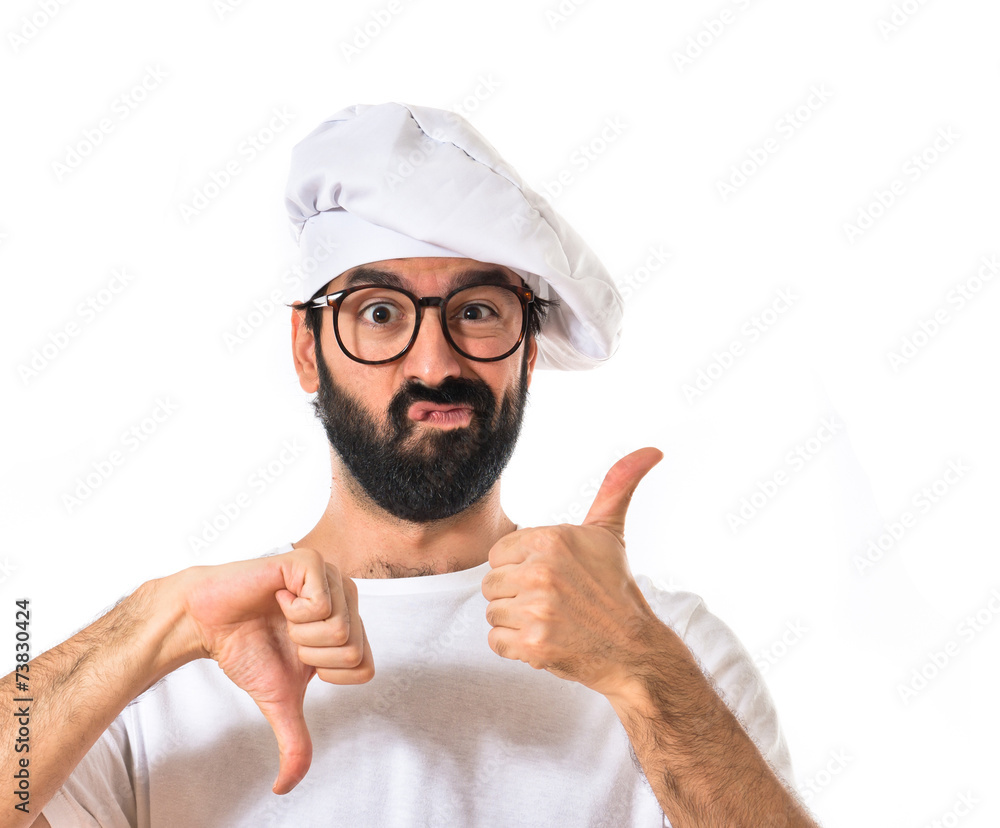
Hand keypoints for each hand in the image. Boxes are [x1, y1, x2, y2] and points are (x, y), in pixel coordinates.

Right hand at [167, 547, 373, 793]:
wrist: (207, 622)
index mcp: (349, 627)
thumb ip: (295, 739)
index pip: (364, 669)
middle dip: (309, 654)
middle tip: (286, 635)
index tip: (297, 656)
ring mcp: (331, 576)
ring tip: (280, 615)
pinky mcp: (309, 561)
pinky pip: (321, 602)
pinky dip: (292, 610)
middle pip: (352, 649)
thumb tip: (285, 788)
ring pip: (339, 627)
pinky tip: (277, 597)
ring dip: (299, 632)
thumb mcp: (278, 699)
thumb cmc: (247, 650)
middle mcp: (346, 598)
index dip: (324, 673)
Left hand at [481, 447, 662, 697]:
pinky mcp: (533, 645)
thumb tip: (652, 449)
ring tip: (550, 621)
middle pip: (491, 583)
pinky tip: (545, 640)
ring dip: (516, 621)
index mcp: (551, 539)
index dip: (520, 567)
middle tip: (553, 602)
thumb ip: (617, 485)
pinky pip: (496, 641)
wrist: (635, 649)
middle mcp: (541, 571)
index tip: (551, 577)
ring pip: (492, 612)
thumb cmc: (616, 589)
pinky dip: (516, 647)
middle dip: (516, 595)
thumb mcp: (610, 532)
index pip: (498, 553)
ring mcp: (536, 610)